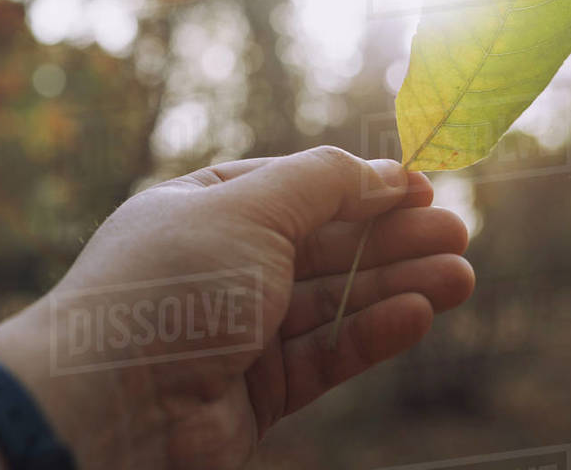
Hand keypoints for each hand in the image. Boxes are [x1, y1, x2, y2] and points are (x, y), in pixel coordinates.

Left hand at [0, 146, 473, 469]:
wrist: (108, 404)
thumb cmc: (169, 286)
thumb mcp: (245, 208)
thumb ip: (318, 182)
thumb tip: (379, 166)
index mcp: (203, 207)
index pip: (293, 187)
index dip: (358, 184)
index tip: (420, 185)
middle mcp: (221, 266)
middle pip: (320, 245)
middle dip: (389, 236)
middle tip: (459, 230)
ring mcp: (237, 330)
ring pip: (331, 302)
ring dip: (395, 285)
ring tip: (461, 274)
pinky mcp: (254, 390)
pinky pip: (323, 356)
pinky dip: (370, 335)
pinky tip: (418, 315)